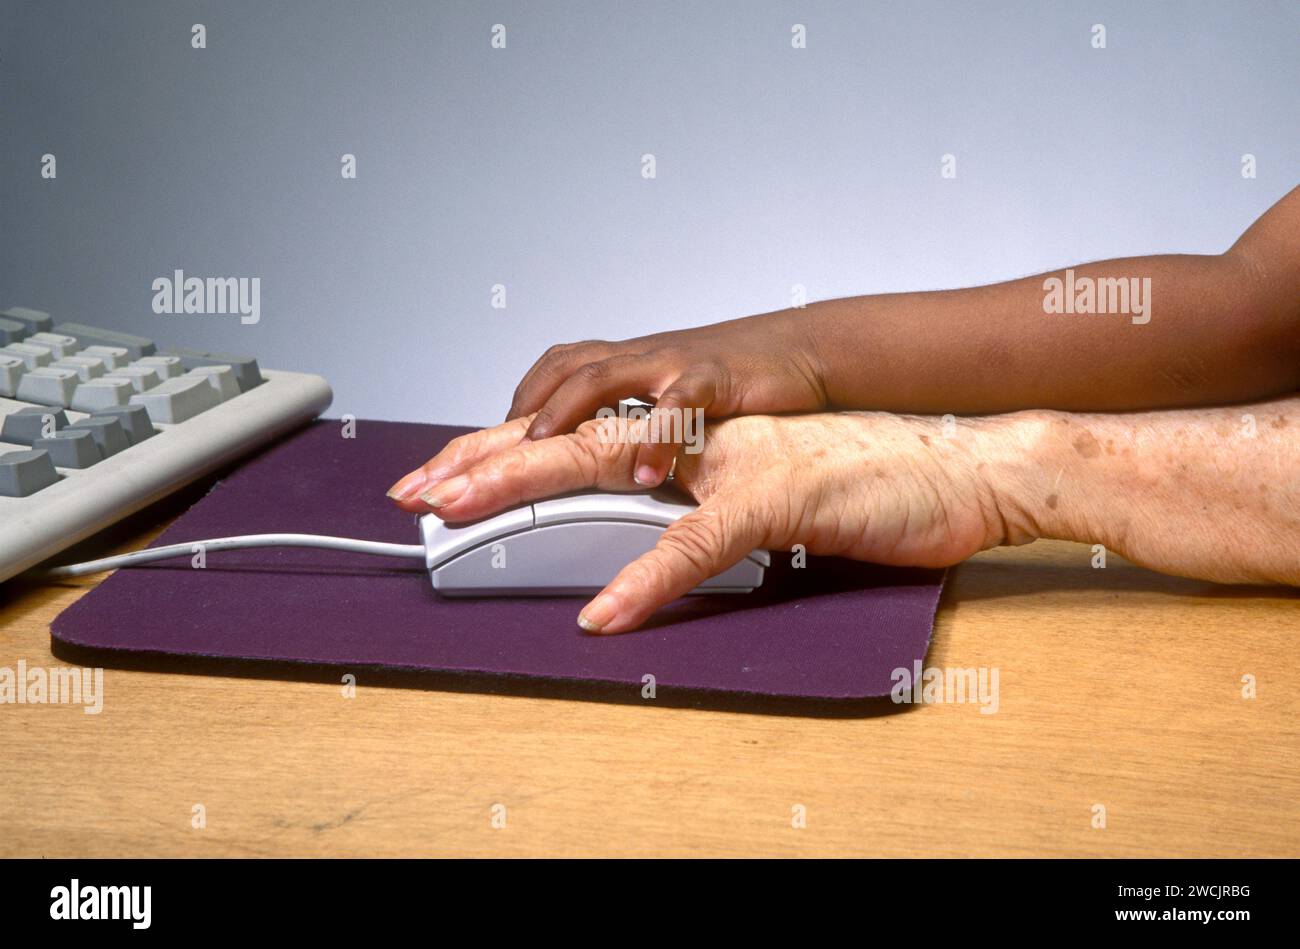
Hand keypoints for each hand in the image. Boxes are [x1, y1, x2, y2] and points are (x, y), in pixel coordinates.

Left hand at [388, 411, 1032, 632]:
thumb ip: (699, 502)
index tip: (437, 478)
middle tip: (413, 491)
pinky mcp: (780, 492)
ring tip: (461, 516)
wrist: (961, 462)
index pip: (577, 436)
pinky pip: (698, 540)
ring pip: (610, 463)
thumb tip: (642, 533)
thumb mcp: (764, 489)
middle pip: (568, 437)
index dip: (503, 452)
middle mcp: (699, 431)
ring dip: (528, 488)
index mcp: (691, 432)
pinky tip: (602, 614)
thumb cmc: (864, 479)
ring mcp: (735, 456)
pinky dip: (648, 581)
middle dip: (482, 461)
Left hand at [505, 309, 832, 485]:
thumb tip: (588, 455)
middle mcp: (639, 357)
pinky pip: (678, 404)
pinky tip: (641, 473)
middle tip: (486, 456)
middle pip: (559, 371)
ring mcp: (671, 363)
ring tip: (540, 450)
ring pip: (601, 375)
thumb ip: (629, 419)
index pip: (552, 372)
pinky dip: (656, 438)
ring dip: (564, 412)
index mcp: (627, 364)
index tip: (474, 450)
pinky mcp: (714, 376)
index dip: (512, 406)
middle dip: (517, 413)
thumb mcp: (669, 399)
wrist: (804, 351)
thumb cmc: (736, 382)